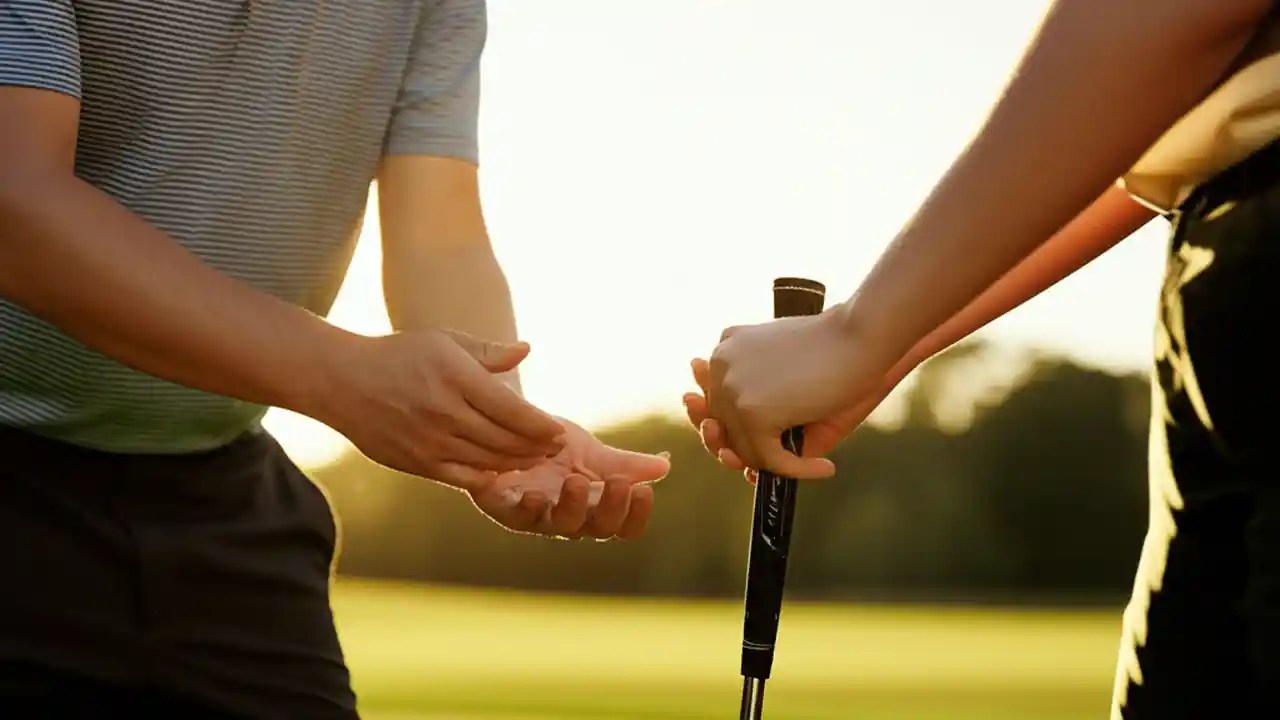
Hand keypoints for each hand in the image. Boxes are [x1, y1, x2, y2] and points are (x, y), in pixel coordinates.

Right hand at [313, 328, 566, 489]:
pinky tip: (502, 472)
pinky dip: (488, 476)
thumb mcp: (444, 341)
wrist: (342, 381)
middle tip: (555, 448)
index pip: (512, 410)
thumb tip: (526, 351)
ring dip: (518, 463)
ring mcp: (430, 441)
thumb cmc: (400, 356)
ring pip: (489, 460)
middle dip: (537, 447)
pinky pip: (463, 476)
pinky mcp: (417, 463)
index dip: (541, 425)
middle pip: (505, 439)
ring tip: (535, 459)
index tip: (559, 430)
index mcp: (456, 378)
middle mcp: (445, 412)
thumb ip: (487, 353)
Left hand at [468, 418, 670, 539]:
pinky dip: (526, 506)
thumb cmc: (550, 448)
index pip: (623, 525)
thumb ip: (623, 464)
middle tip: (620, 483)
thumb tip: (666, 465)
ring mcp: (536, 515)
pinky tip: (535, 492)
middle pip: (597, 529)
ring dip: (572, 507)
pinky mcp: (502, 506)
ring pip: (560, 525)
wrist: (506, 429)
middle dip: (611, 508)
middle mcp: (568, 518)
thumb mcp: (590, 452)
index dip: (636, 515)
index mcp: (593, 507)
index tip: (644, 492)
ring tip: (577, 482)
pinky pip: (515, 515)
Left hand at [684, 306, 896, 478]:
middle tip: (786, 459)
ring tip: (811, 464)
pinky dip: (799, 469)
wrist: (861, 333)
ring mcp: (732, 390)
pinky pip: (769, 460)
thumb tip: (743, 468)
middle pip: (726, 428)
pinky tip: (827, 468)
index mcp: (726, 350)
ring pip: (744, 449)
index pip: (719, 403)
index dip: (739, 428)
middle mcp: (721, 366)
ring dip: (777, 463)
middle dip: (754, 448)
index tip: (762, 442)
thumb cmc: (834, 348)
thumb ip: (761, 401)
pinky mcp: (752, 413)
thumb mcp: (787, 370)